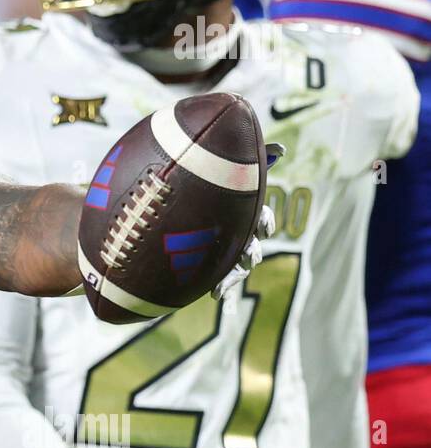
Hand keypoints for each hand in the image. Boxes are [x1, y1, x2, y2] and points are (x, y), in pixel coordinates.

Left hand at [211, 143, 284, 300]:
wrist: (166, 212)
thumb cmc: (198, 184)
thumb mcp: (222, 170)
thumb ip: (249, 159)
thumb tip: (281, 149)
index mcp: (241, 213)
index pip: (262, 218)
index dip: (264, 222)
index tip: (259, 226)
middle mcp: (236, 233)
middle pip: (253, 245)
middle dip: (251, 251)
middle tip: (245, 253)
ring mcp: (224, 252)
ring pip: (240, 267)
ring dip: (235, 274)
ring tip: (224, 282)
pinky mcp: (211, 267)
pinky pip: (223, 282)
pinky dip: (224, 290)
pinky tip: (216, 298)